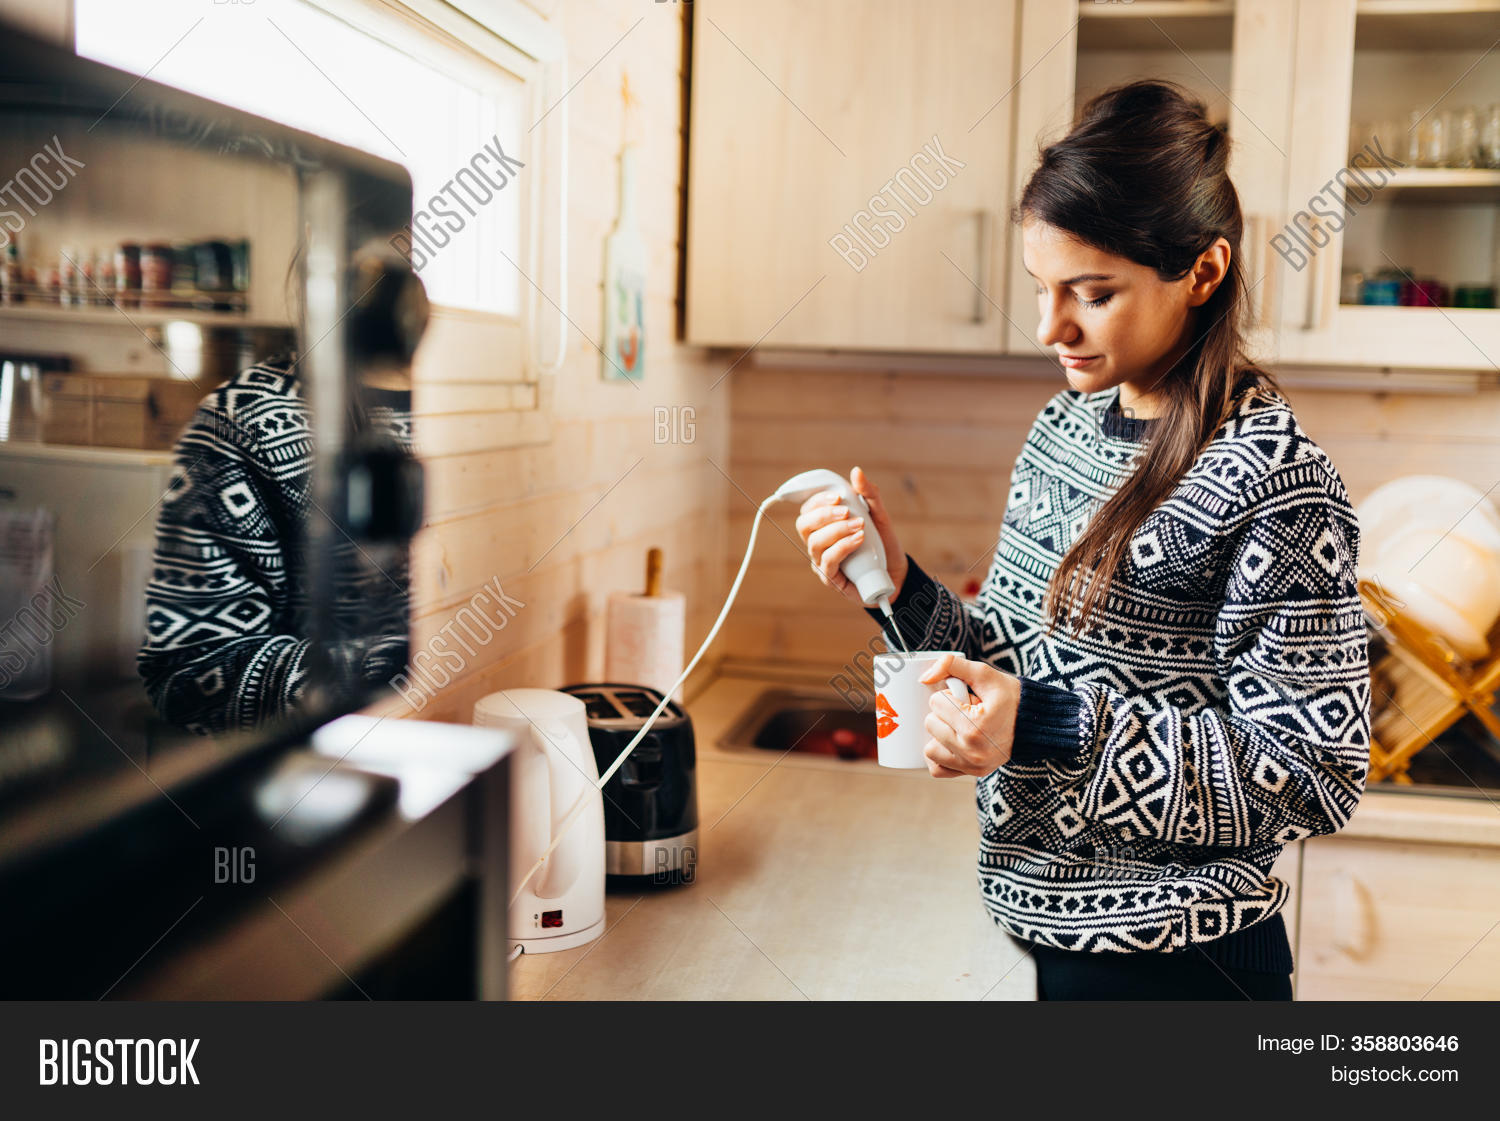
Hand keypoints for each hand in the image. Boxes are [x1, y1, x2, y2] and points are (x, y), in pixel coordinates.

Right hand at [794, 466, 908, 603]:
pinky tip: (859, 540)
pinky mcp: (830, 578)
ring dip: (837, 531)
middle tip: (847, 512)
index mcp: (823, 524)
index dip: (817, 499)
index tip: (838, 496)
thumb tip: (856, 471)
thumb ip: (868, 494)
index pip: (808, 508)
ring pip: (815, 542)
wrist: (895, 571)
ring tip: (860, 527)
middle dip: (824, 514)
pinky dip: (843, 547)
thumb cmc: (881, 543)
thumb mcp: (879, 515)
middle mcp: (817, 542)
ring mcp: (821, 561)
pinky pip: (827, 561)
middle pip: (803, 524)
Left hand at [919, 653, 1020, 777]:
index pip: (936, 703)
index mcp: (975, 726)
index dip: (950, 695)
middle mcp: (972, 750)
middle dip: (944, 713)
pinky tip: (953, 742)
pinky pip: (937, 769)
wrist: (1034, 723)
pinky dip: (941, 755)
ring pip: (930, 748)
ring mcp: (972, 765)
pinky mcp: (972, 772)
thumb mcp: (985, 674)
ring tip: (960, 726)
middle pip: (930, 724)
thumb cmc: (1011, 697)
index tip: (968, 698)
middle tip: (966, 711)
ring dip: (940, 734)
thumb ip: (952, 665)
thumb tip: (924, 678)